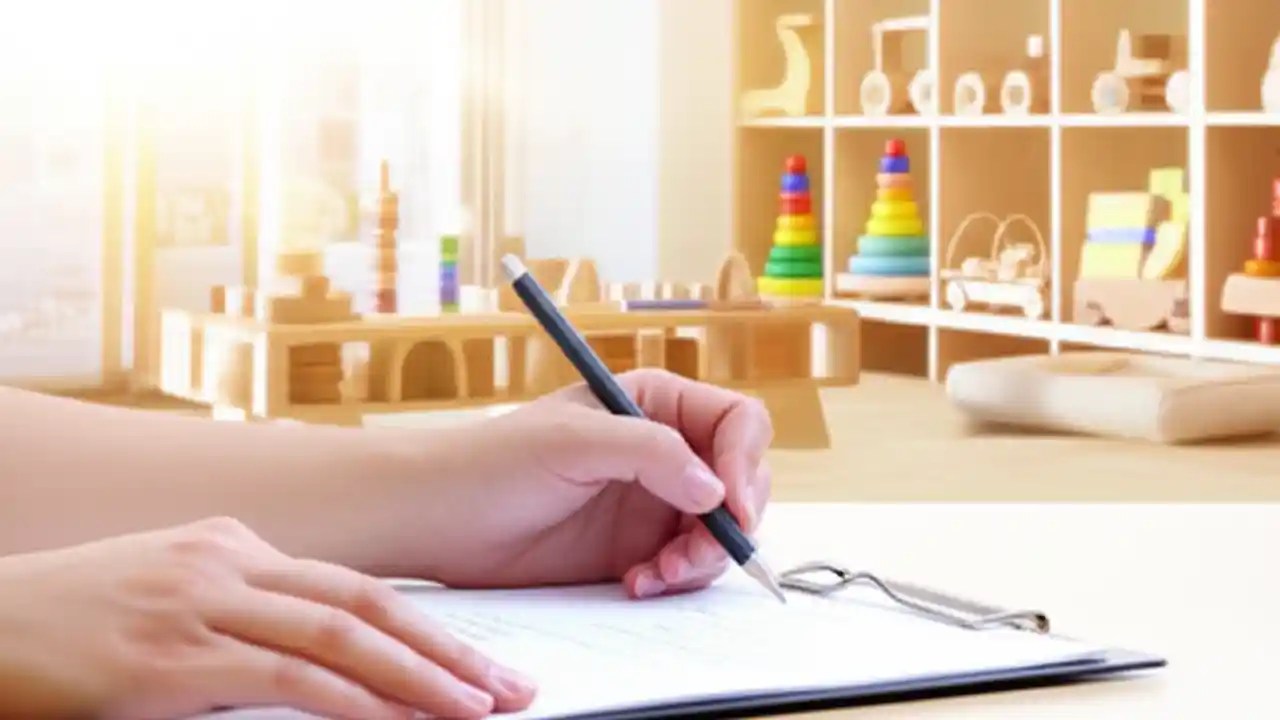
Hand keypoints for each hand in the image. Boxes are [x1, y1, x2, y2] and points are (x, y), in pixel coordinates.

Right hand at [0, 517, 534, 719]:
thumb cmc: (66, 626)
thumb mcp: (167, 606)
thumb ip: (242, 622)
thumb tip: (318, 666)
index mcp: (233, 546)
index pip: (354, 585)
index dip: (425, 624)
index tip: (476, 658)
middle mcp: (227, 561)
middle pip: (366, 600)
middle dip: (448, 646)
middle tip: (508, 685)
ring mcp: (199, 603)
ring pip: (340, 635)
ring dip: (419, 676)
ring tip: (477, 708)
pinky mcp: (169, 657)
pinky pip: (285, 676)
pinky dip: (353, 701)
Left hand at [416, 369, 773, 597]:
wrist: (439, 520)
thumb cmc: (492, 462)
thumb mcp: (572, 441)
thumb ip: (650, 453)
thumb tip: (715, 490)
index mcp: (655, 404)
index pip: (736, 422)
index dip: (745, 462)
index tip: (733, 506)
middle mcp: (663, 451)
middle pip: (741, 482)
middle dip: (729, 524)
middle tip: (690, 554)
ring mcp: (652, 502)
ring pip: (719, 532)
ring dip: (701, 560)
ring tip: (655, 574)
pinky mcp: (635, 548)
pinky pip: (685, 567)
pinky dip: (674, 581)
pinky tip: (636, 582)